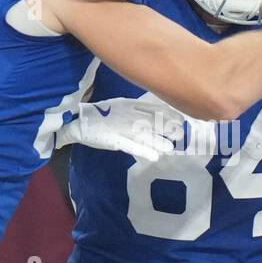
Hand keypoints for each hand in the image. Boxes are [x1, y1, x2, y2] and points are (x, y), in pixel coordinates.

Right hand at [55, 97, 182, 161]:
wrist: (80, 120)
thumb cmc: (104, 114)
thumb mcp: (124, 106)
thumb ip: (141, 110)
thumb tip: (162, 115)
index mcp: (131, 105)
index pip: (154, 109)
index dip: (169, 116)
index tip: (181, 121)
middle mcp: (128, 115)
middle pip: (152, 121)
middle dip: (167, 128)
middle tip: (179, 136)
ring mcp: (121, 127)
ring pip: (144, 135)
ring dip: (158, 142)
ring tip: (169, 148)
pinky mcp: (114, 140)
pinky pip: (131, 146)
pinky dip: (143, 151)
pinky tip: (154, 157)